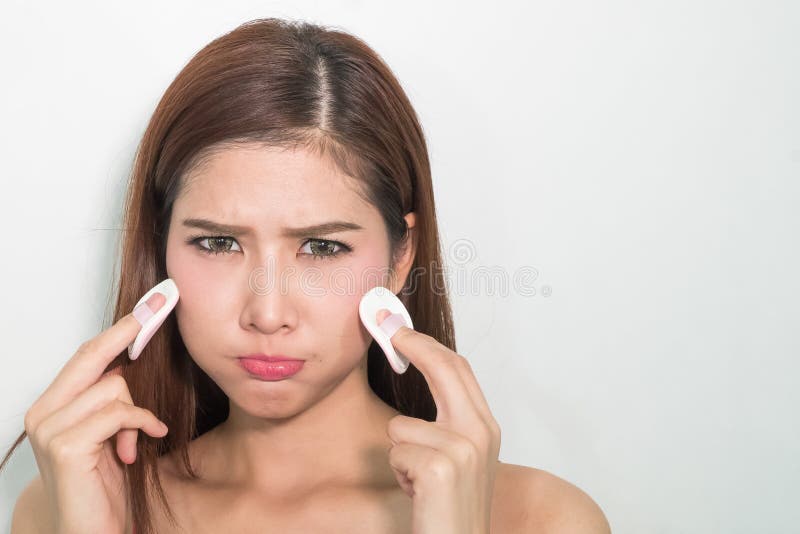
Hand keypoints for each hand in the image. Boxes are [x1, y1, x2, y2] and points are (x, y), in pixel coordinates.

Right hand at [23, 292, 169, 533]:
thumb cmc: (104, 487)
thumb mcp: (111, 436)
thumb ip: (114, 401)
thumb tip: (138, 361)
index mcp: (52, 405)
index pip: (87, 353)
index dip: (121, 326)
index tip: (153, 300)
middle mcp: (44, 412)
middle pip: (96, 356)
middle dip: (133, 330)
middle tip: (166, 301)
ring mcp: (50, 428)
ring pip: (115, 387)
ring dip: (137, 414)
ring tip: (132, 445)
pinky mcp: (66, 446)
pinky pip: (119, 413)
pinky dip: (140, 425)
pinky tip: (137, 448)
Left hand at [377, 309, 501, 533]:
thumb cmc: (451, 510)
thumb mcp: (456, 460)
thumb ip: (445, 424)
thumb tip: (414, 394)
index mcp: (486, 428)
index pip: (459, 369)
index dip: (429, 345)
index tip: (402, 329)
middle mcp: (481, 433)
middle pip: (444, 368)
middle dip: (412, 343)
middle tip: (386, 326)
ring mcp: (463, 449)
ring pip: (401, 425)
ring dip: (399, 453)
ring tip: (418, 481)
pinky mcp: (440, 467)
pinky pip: (395, 451)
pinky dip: (399, 473)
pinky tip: (418, 494)